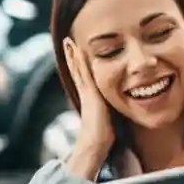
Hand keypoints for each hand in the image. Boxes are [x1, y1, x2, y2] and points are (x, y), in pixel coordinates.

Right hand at [62, 38, 113, 178]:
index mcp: (91, 97)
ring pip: (77, 68)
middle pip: (77, 69)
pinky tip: (77, 49)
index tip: (76, 52)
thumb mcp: (109, 118)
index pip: (83, 77)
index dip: (79, 65)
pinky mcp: (89, 91)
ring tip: (67, 41)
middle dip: (72, 56)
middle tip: (67, 41)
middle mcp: (86, 92)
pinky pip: (83, 71)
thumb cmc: (104, 135)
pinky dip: (78, 60)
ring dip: (72, 54)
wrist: (96, 142)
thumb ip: (111, 112)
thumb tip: (116, 115)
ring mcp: (86, 91)